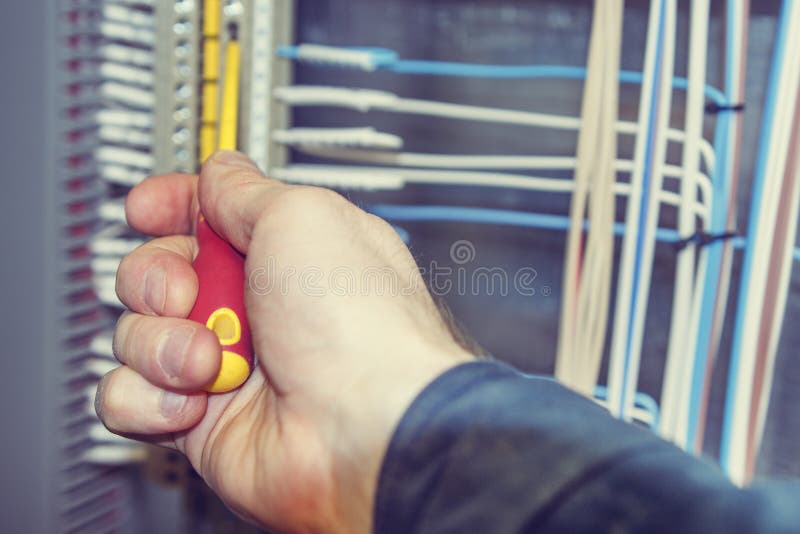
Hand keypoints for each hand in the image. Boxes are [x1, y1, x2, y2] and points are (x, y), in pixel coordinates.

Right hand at [95, 151, 473, 532]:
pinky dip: (148, 397)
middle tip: (188, 292)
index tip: (147, 207)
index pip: (207, 217)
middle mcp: (255, 306)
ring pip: (136, 333)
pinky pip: (128, 397)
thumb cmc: (356, 322)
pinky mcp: (197, 420)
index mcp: (285, 252)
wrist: (365, 425)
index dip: (171, 207)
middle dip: (157, 276)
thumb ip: (246, 192)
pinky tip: (192, 401)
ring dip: (161, 342)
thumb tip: (220, 174)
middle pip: (158, 271)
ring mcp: (225, 364)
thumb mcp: (301, 216)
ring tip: (209, 360)